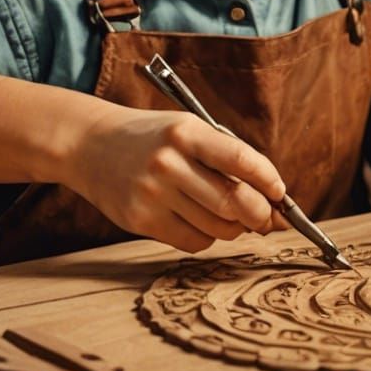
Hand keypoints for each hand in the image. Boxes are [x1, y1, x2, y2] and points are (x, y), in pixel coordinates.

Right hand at [67, 105, 285, 251]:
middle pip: (232, 201)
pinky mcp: (140, 221)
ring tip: (236, 219)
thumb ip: (224, 157)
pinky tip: (204, 223)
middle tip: (268, 217)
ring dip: (235, 228)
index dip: (267, 179)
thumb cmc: (151, 138)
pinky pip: (193, 241)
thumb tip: (270, 196)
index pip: (240, 158)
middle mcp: (169, 162)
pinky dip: (209, 237)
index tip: (280, 193)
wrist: (91, 145)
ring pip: (216, 226)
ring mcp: (152, 193)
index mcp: (186, 132)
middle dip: (259, 214)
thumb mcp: (187, 129)